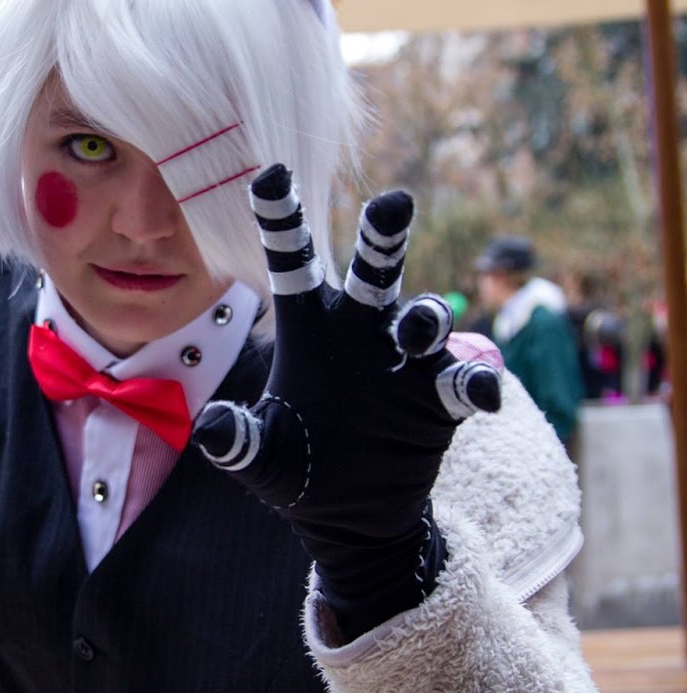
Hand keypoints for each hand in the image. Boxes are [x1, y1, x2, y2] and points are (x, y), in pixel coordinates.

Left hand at [194, 166, 499, 628]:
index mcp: (310, 328)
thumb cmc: (298, 473)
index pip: (293, 262)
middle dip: (384, 235)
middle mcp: (361, 330)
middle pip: (374, 268)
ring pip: (424, 315)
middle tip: (392, 202)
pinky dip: (475, 381)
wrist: (351, 519)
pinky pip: (463, 379)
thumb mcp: (262, 458)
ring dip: (427, 316)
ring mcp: (406, 360)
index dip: (282, 219)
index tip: (269, 174)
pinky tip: (481, 395)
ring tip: (419, 330)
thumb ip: (238, 441)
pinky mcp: (441, 398)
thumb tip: (211, 429)